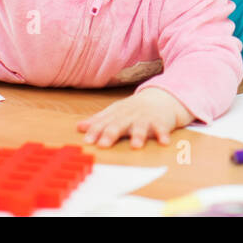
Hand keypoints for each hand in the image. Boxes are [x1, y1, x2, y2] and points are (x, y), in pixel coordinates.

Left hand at [77, 87, 191, 148]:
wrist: (161, 97)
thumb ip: (98, 120)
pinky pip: (162, 127)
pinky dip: (163, 134)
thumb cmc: (134, 109)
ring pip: (141, 126)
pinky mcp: (160, 120)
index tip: (87, 141)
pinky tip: (163, 142)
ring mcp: (145, 117)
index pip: (104, 122)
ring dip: (139, 135)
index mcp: (117, 113)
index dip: (95, 131)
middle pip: (120, 123)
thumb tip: (79, 127)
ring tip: (136, 145)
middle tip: (104, 144)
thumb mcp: (115, 112)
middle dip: (112, 133)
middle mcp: (130, 114)